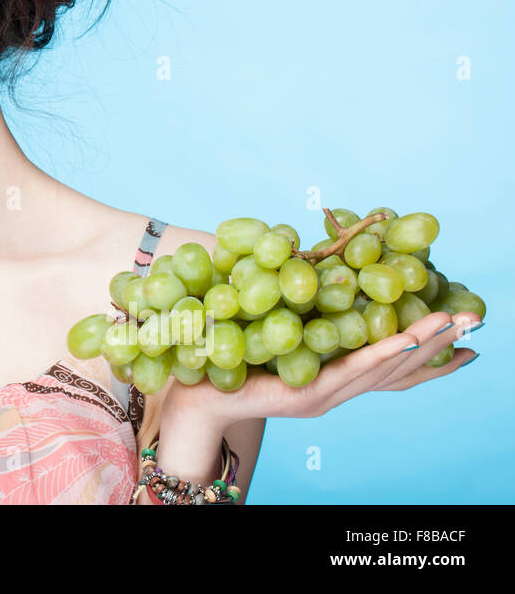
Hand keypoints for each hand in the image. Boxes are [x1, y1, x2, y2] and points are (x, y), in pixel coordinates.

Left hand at [162, 309, 481, 428]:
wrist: (189, 398)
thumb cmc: (224, 362)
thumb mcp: (269, 329)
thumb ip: (293, 309)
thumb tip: (304, 264)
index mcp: (329, 375)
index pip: (386, 365)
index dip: (425, 350)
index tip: (461, 331)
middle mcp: (334, 389)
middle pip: (396, 367)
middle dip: (436, 342)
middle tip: (474, 317)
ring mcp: (323, 395)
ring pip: (380, 367)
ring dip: (418, 343)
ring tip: (449, 322)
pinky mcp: (306, 395)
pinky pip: (348, 369)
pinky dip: (378, 353)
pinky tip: (402, 338)